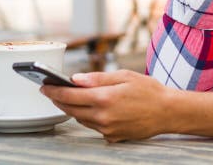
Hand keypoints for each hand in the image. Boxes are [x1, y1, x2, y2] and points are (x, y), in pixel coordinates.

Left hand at [40, 70, 173, 141]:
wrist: (168, 112)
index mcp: (105, 99)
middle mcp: (103, 117)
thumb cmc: (149, 91)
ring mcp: (107, 129)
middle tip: (50, 91)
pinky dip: (88, 117)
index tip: (44, 86)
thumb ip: (98, 78)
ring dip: (72, 109)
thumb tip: (76, 79)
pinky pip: (93, 126)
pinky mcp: (112, 137)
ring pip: (81, 119)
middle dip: (58, 100)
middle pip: (71, 110)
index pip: (70, 96)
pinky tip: (91, 108)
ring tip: (68, 98)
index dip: (54, 91)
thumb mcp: (124, 76)